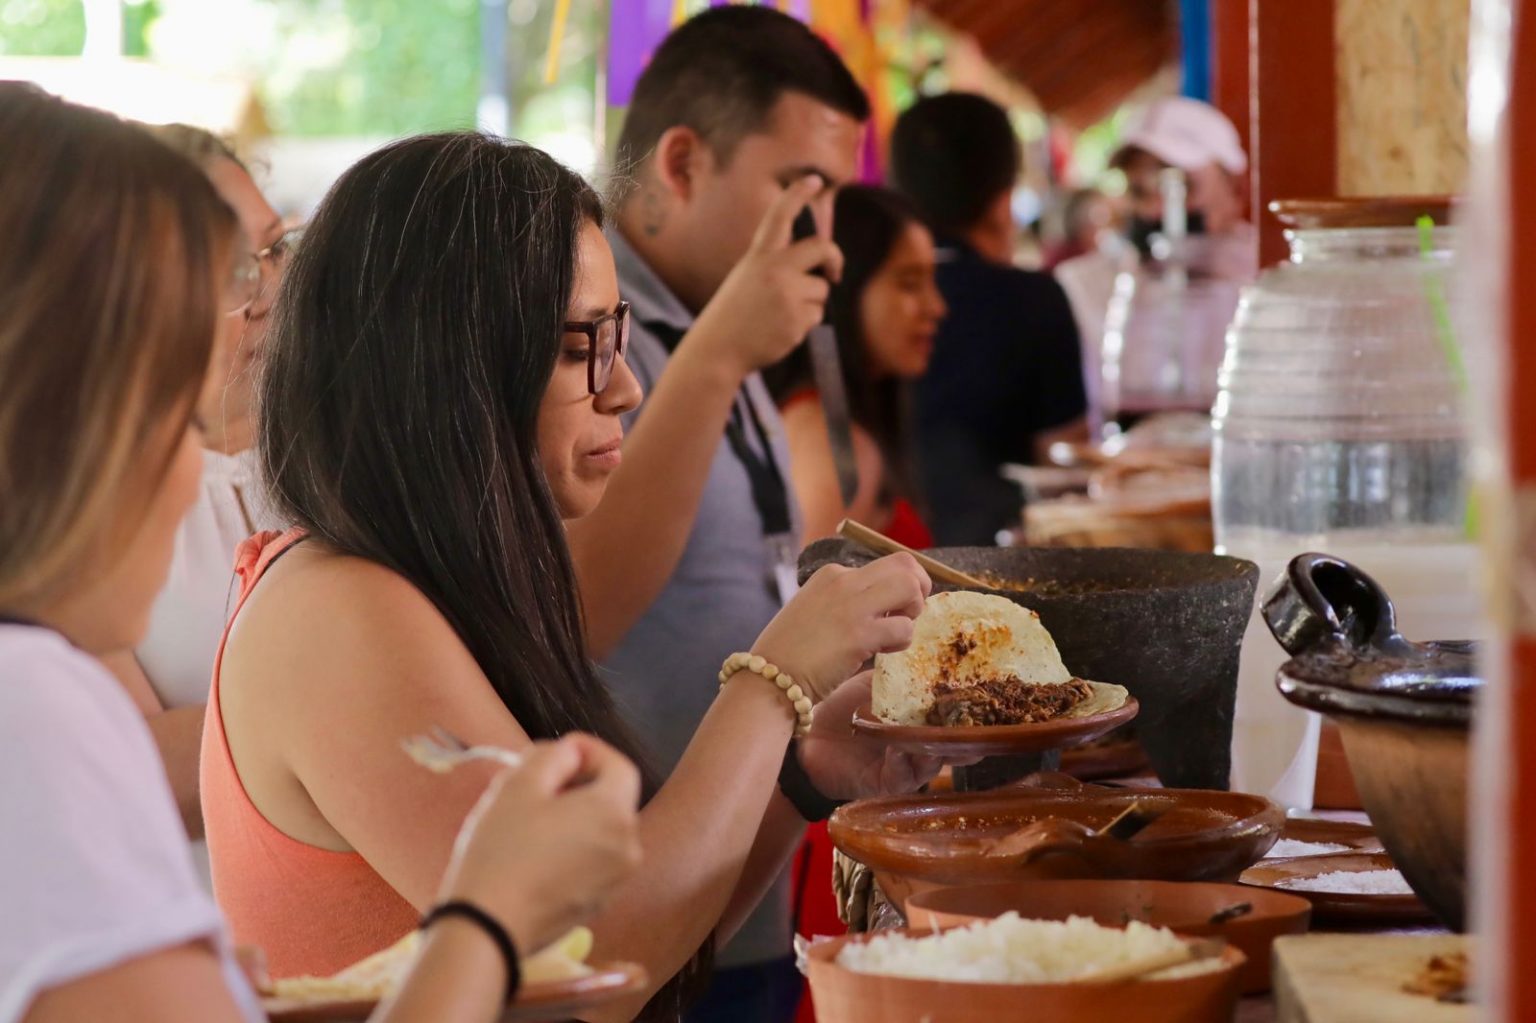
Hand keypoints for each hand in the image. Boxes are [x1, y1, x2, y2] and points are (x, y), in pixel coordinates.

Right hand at [437, 734, 642, 956]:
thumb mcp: (519, 785)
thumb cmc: (501, 849)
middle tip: (538, 786)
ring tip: (532, 822)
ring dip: (576, 818)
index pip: (620, 766)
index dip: (590, 751)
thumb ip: (553, 756)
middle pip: (612, 799)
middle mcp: (629, 846)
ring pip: (602, 832)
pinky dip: (575, 848)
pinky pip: (594, 862)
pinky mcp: (599, 904)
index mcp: (615, 813)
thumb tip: (570, 754)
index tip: (558, 752)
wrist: (487, 926)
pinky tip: (537, 855)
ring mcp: (617, 880)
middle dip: (580, 785)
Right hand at [687, 173, 843, 377]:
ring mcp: (787, 294)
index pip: (780, 216)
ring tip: (780, 314)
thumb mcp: (748, 277)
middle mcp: (775, 269)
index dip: (798, 195)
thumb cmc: (735, 313)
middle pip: (822, 248)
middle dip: (833, 258)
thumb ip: (778, 265)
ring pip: (821, 290)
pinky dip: (804, 324)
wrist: (718, 348)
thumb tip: (820, 265)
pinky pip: (817, 316)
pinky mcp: (796, 320)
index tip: (814, 180)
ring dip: (810, 303)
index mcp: (759, 255)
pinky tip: (780, 329)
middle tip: (833, 272)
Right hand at [750, 553, 929, 703]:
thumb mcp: (815, 609)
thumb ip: (846, 601)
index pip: (887, 564)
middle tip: (909, 615)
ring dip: (913, 613)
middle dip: (919, 589)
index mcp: (832, 574)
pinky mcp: (859, 634)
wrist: (768, 678)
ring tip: (895, 633)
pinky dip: (902, 642)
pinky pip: (904, 628)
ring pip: (911, 587)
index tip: (894, 609)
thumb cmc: (790, 652)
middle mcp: (843, 581)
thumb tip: (884, 607)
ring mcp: (852, 605)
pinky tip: (881, 652)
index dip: (900, 587)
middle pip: (906, 565)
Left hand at [795, 673, 978, 798]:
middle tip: (976, 729)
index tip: (983, 704)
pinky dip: (903, 762)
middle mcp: (915, 746)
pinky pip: (901, 776)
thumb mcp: (875, 684)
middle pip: (948, 746)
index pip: (948, 720)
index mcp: (917, 721)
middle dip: (963, 740)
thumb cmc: (842, 705)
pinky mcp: (883, 783)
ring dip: (935, 752)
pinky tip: (900, 749)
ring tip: (940, 740)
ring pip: (929, 764)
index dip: (966, 715)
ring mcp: (902, 766)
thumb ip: (901, 676)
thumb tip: (927, 653)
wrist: (805, 730)